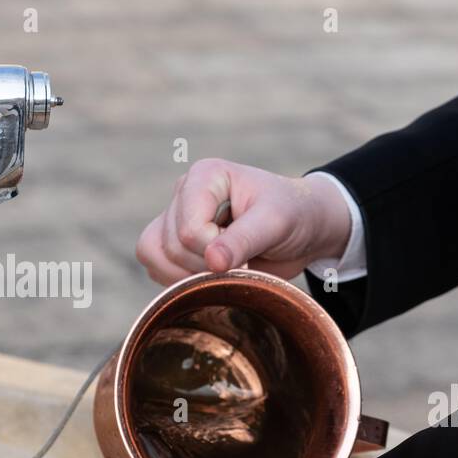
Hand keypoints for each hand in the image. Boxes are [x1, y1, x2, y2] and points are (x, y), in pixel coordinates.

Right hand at [135, 159, 350, 285]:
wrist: (303, 228)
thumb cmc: (293, 215)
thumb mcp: (275, 223)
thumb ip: (243, 240)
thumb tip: (213, 263)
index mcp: (204, 176)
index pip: (189, 229)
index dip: (216, 252)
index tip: (249, 251)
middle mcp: (184, 193)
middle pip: (171, 245)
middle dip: (207, 266)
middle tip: (244, 262)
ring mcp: (175, 217)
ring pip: (154, 255)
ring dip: (190, 276)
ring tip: (228, 270)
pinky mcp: (175, 242)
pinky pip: (155, 267)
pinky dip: (180, 281)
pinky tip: (212, 276)